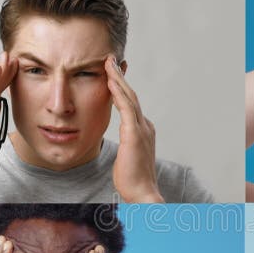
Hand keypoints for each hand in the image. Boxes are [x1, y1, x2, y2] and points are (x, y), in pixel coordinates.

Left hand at [105, 56, 163, 202]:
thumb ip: (125, 148)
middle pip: (131, 95)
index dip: (122, 88)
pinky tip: (110, 80)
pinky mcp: (134, 134)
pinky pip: (125, 107)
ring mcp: (141, 129)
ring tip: (108, 62)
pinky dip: (118, 92)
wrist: (143, 193)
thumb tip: (121, 147)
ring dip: (118, 78)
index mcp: (143, 131)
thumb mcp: (127, 159)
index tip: (113, 74)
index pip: (131, 104)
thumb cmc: (133, 181)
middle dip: (120, 76)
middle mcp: (145, 126)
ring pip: (129, 97)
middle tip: (110, 59)